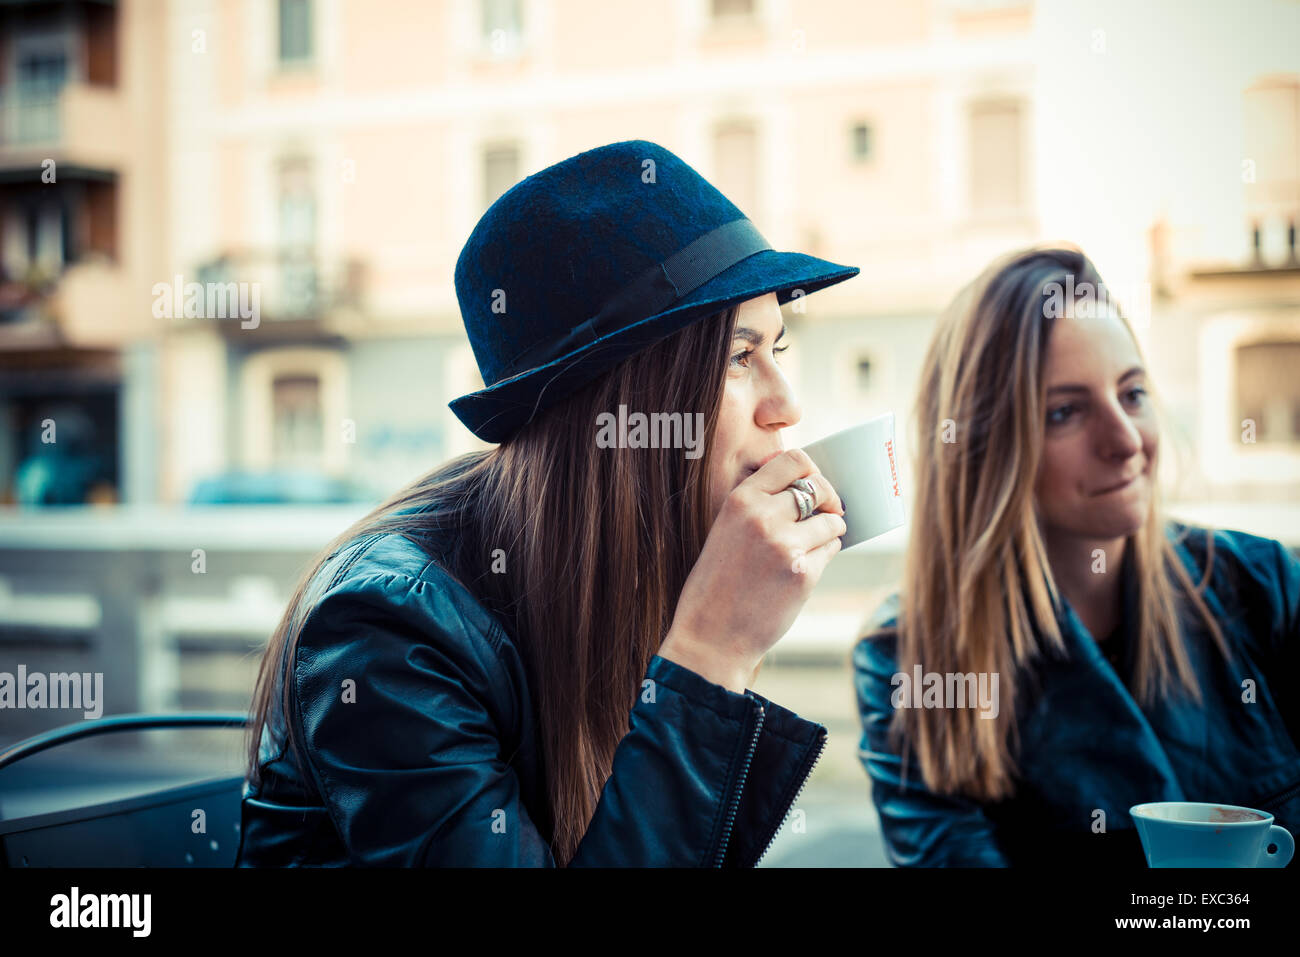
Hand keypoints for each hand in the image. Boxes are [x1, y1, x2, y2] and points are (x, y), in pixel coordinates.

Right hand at [660, 449, 845, 692]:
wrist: (710, 636)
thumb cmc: (716, 584)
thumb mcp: (725, 531)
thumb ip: (756, 505)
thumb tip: (801, 483)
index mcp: (740, 500)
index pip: (793, 461)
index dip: (811, 470)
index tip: (812, 484)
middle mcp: (763, 517)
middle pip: (819, 487)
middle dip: (829, 499)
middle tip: (827, 513)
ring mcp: (785, 545)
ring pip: (832, 520)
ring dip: (829, 530)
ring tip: (811, 545)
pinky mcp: (803, 573)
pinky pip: (831, 550)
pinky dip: (825, 555)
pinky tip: (803, 567)